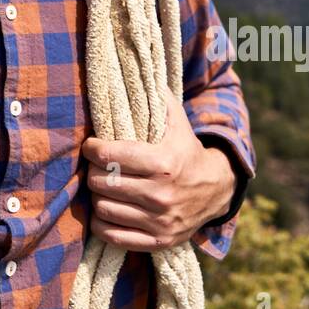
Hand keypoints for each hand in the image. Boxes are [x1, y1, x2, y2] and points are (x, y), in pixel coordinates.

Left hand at [81, 88, 236, 251]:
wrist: (216, 190)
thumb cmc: (185, 149)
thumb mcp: (176, 121)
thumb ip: (156, 96)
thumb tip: (137, 67)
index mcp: (164, 163)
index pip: (110, 156)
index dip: (93, 148)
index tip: (92, 145)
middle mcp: (161, 194)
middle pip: (102, 183)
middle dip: (94, 171)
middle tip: (96, 166)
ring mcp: (159, 221)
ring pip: (103, 208)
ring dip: (97, 196)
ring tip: (103, 185)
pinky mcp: (157, 241)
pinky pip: (112, 236)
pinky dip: (102, 223)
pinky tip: (106, 209)